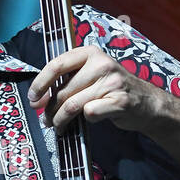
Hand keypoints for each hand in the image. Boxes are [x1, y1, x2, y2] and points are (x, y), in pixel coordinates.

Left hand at [28, 45, 160, 135]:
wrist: (146, 102)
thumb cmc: (112, 89)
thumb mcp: (92, 74)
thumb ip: (68, 80)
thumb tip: (39, 97)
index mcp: (91, 53)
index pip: (57, 65)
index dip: (40, 83)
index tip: (32, 97)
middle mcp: (102, 64)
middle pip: (63, 90)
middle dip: (50, 109)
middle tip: (46, 119)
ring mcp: (112, 82)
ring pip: (73, 105)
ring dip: (61, 120)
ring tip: (57, 125)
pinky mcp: (119, 101)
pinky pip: (89, 114)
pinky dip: (83, 121)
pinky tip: (84, 122)